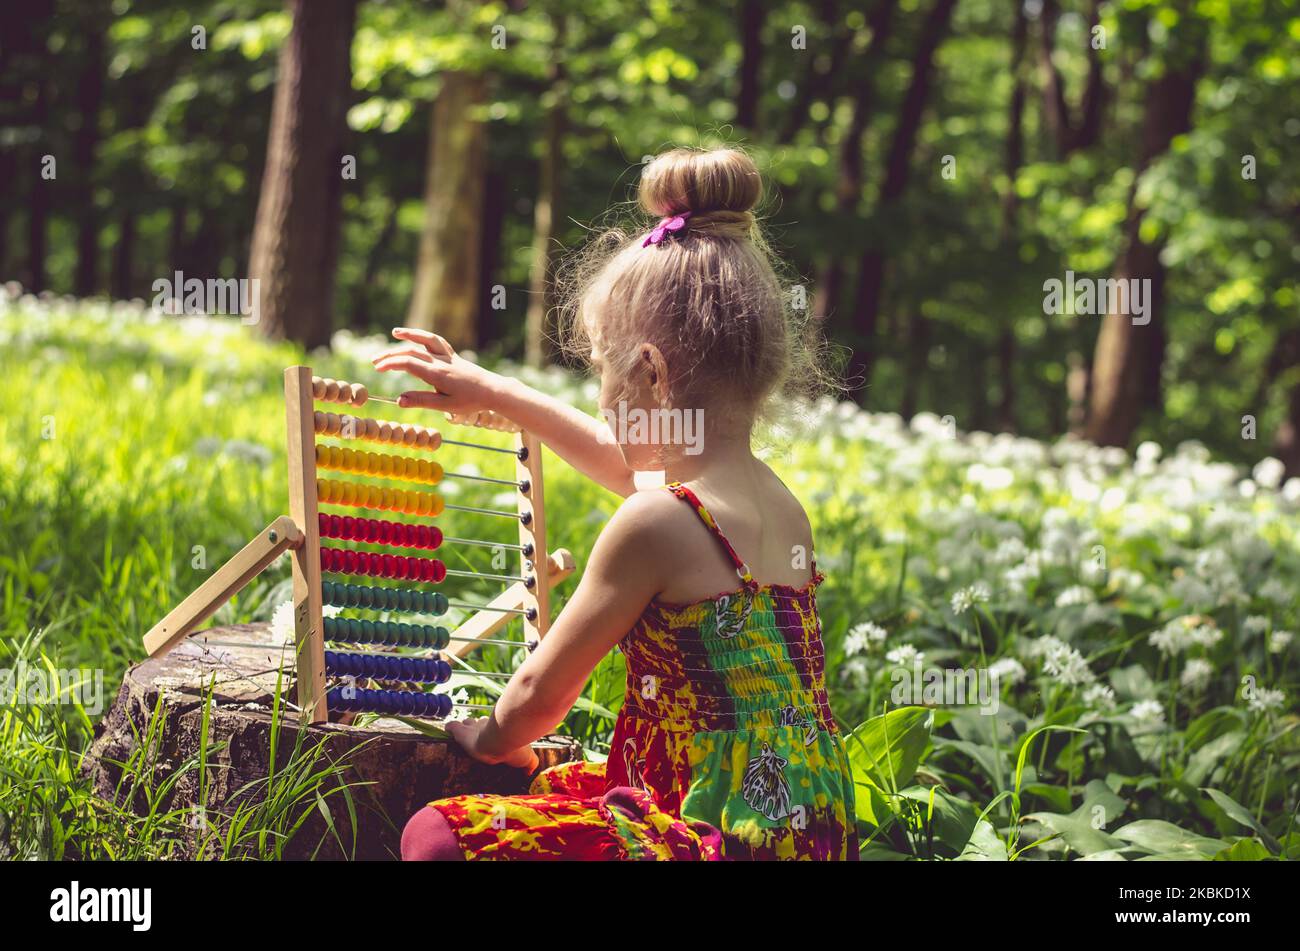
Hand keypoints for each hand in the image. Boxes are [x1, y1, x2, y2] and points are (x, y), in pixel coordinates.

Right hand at [371, 328, 510, 420]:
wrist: (494, 390)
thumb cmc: (470, 401)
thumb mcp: (445, 405)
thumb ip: (421, 401)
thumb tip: (399, 400)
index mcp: (437, 373)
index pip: (408, 362)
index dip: (390, 363)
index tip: (378, 369)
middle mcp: (441, 361)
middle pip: (411, 351)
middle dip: (391, 355)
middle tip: (375, 362)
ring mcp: (448, 356)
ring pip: (426, 339)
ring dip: (410, 335)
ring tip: (395, 333)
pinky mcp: (453, 356)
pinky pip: (437, 341)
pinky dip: (425, 337)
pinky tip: (417, 339)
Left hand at [445, 717, 539, 771]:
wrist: (500, 741)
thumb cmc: (514, 748)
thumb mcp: (527, 758)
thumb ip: (531, 764)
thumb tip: (529, 772)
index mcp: (500, 729)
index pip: (493, 727)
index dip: (490, 730)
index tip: (491, 737)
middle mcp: (486, 725)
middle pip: (478, 723)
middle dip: (475, 728)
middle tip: (475, 738)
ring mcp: (472, 728)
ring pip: (466, 723)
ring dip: (463, 728)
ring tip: (462, 736)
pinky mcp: (461, 732)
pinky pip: (452, 726)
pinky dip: (450, 729)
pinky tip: (449, 732)